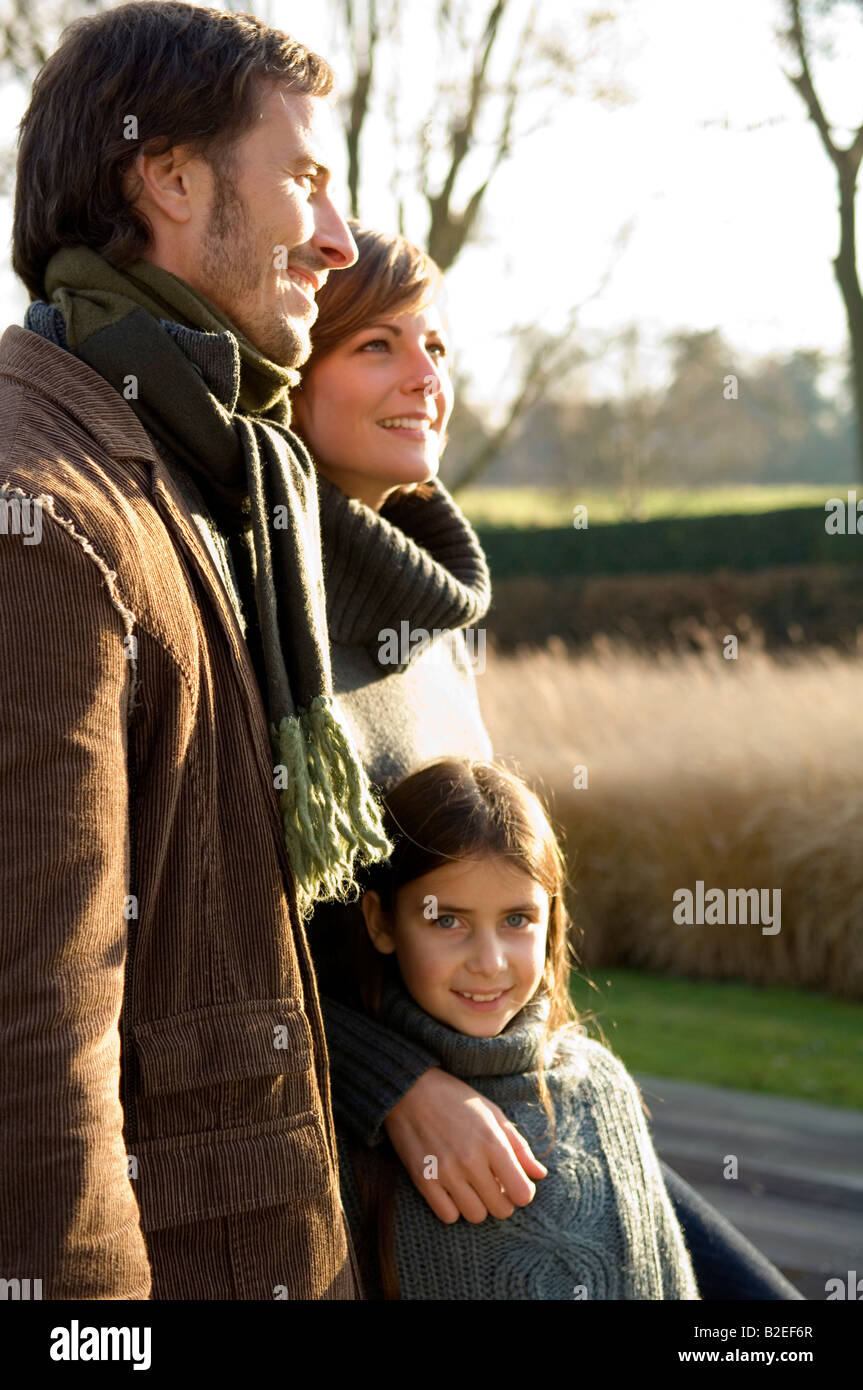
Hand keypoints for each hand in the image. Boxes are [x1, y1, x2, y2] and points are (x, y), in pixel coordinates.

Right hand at [383, 1067, 547, 1223]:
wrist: (410, 1089)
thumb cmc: (456, 1099)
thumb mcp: (493, 1114)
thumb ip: (519, 1146)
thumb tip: (540, 1174)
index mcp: (492, 1142)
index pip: (522, 1193)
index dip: (523, 1192)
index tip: (515, 1184)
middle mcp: (470, 1160)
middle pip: (500, 1209)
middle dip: (503, 1200)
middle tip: (494, 1186)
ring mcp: (445, 1172)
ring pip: (475, 1216)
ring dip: (479, 1206)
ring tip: (473, 1187)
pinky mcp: (423, 1180)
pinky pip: (448, 1216)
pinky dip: (454, 1208)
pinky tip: (453, 1190)